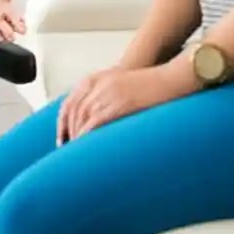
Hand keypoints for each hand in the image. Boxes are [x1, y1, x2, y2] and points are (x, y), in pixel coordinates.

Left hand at [56, 65, 187, 144]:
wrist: (171, 77)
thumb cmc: (151, 86)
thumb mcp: (122, 86)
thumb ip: (106, 99)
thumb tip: (98, 122)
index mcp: (96, 79)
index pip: (70, 103)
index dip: (63, 123)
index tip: (61, 139)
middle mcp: (98, 84)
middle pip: (72, 112)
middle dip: (67, 133)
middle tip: (67, 151)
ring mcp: (107, 93)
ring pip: (80, 119)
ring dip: (76, 139)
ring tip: (76, 156)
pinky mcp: (117, 104)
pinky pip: (94, 124)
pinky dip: (86, 138)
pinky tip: (87, 150)